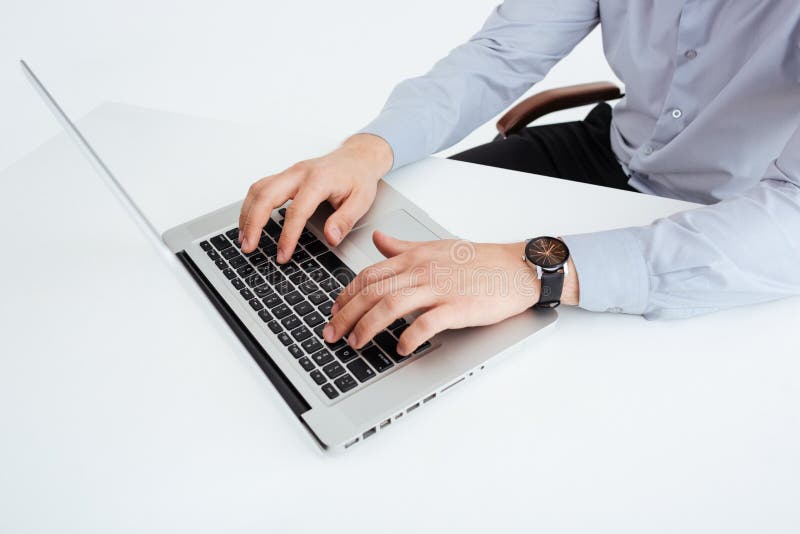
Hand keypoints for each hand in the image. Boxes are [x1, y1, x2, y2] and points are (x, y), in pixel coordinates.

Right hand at [238, 133, 392, 261]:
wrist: (358, 157)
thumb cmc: (358, 177)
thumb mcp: (361, 201)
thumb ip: (345, 220)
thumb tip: (331, 238)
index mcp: (318, 180)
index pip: (296, 211)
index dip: (287, 236)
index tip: (282, 255)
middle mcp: (299, 173)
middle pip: (266, 195)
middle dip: (253, 223)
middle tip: (249, 246)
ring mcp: (290, 172)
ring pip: (258, 189)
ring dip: (247, 214)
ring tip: (244, 238)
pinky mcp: (285, 176)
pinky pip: (261, 187)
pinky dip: (251, 205)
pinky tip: (249, 221)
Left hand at [322, 231, 544, 355]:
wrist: (515, 267)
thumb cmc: (478, 260)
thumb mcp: (435, 247)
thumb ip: (402, 246)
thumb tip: (378, 239)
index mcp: (414, 258)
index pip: (369, 275)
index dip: (346, 295)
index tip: (334, 312)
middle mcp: (421, 271)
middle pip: (372, 292)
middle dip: (346, 315)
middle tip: (332, 334)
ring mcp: (439, 289)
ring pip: (391, 305)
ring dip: (368, 327)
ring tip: (356, 343)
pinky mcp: (457, 307)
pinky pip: (426, 323)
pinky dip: (409, 337)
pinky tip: (399, 348)